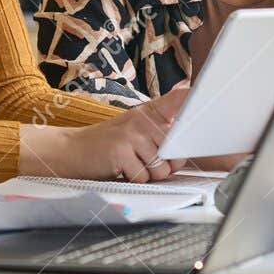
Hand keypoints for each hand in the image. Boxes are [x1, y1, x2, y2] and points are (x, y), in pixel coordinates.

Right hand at [57, 84, 189, 183]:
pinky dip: (133, 180)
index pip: (179, 99)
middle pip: (175, 152)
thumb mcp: (133, 127)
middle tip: (144, 160)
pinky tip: (121, 169)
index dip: (195, 98)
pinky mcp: (121, 152)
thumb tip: (186, 135)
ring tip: (131, 164)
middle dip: (165, 165)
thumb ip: (159, 128)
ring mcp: (132, 135)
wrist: (71, 150)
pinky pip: (143, 177)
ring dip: (148, 175)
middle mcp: (142, 120)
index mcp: (148, 112)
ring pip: (161, 169)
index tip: (203, 93)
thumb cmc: (106, 144)